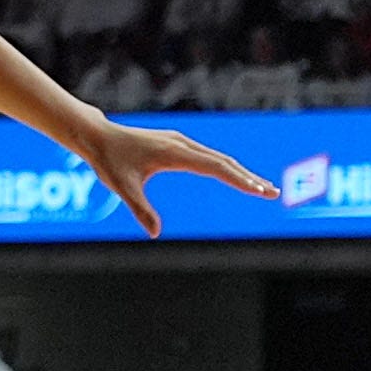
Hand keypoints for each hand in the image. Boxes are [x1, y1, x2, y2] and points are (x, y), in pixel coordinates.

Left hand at [82, 120, 275, 237]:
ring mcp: (182, 143)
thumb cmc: (110, 162)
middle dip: (249, 178)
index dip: (239, 179)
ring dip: (240, 173)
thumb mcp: (123, 188)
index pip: (215, 167)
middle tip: (271, 193)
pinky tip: (235, 177)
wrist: (99, 136)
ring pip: (218, 158)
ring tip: (261, 188)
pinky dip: (226, 168)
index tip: (258, 190)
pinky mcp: (178, 145)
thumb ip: (140, 210)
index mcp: (174, 152)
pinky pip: (209, 157)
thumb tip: (154, 234)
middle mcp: (182, 144)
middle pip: (224, 162)